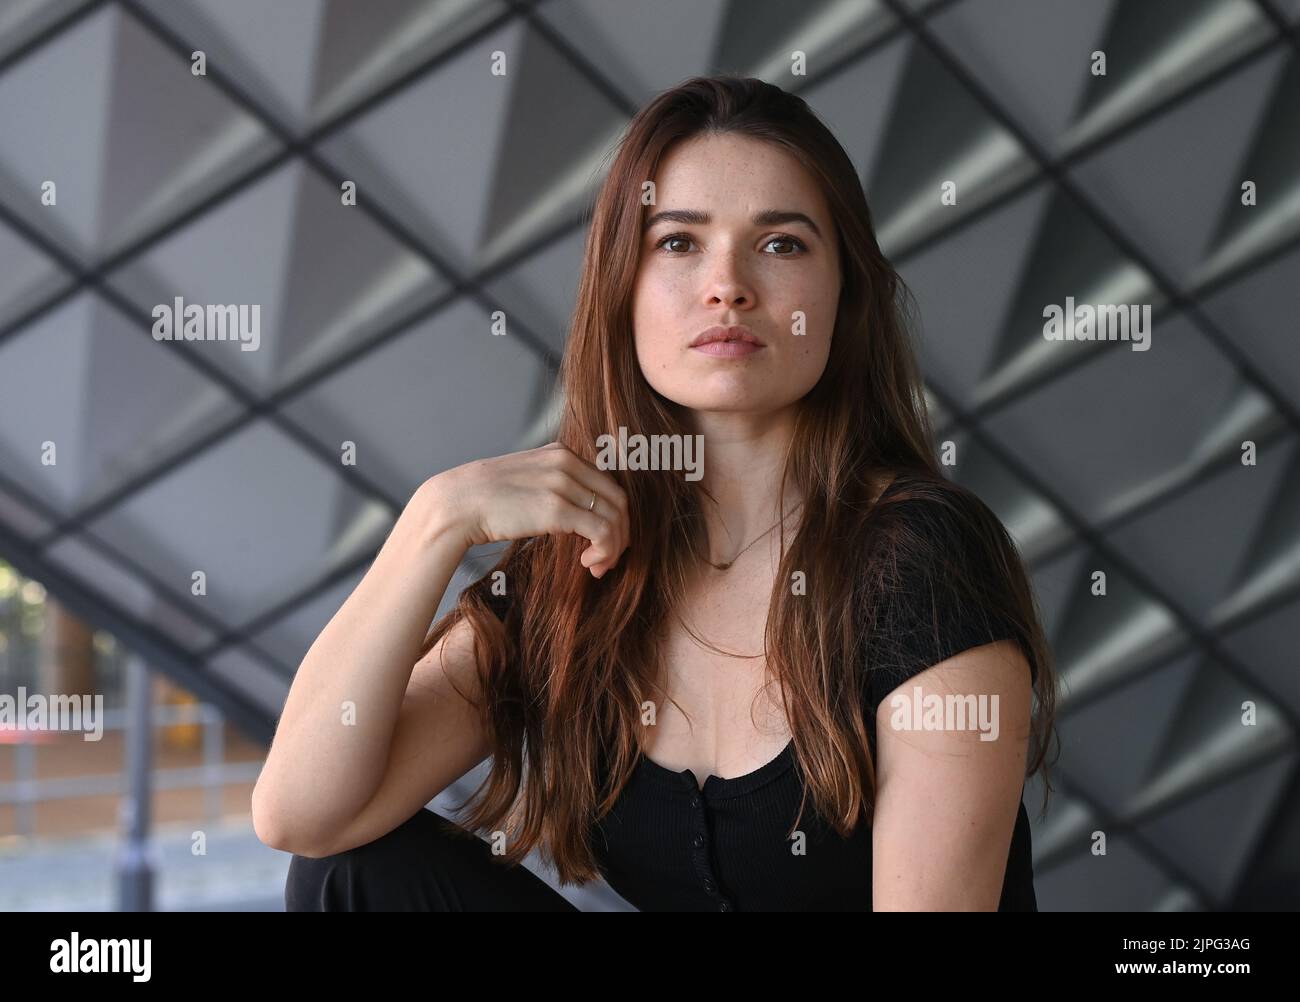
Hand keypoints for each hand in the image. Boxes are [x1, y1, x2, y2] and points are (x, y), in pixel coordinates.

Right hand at [430, 442, 629, 577]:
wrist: (457, 503)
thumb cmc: (487, 499)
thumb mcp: (528, 479)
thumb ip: (555, 485)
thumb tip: (579, 514)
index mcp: (562, 453)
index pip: (607, 485)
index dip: (614, 516)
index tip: (605, 541)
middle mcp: (567, 463)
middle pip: (617, 500)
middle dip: (620, 534)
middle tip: (607, 559)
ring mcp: (563, 484)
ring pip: (615, 517)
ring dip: (613, 548)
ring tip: (596, 566)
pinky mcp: (557, 510)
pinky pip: (602, 531)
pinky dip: (605, 551)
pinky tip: (588, 563)